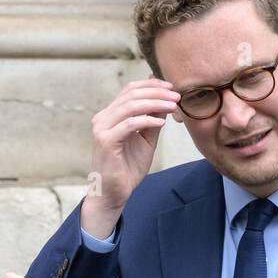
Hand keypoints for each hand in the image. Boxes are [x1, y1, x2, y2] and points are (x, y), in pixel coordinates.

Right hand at [84, 79, 178, 237]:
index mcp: (110, 115)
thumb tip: (165, 99)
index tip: (171, 88)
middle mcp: (102, 118)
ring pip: (131, 106)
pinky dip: (148, 120)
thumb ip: (152, 119)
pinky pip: (130, 124)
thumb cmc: (127, 168)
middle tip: (176, 96)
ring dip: (155, 103)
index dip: (151, 85)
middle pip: (131, 94)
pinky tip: (162, 123)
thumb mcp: (145, 139)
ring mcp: (101, 129)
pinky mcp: (105, 141)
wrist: (113, 193)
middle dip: (157, 93)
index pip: (130, 90)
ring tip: (173, 106)